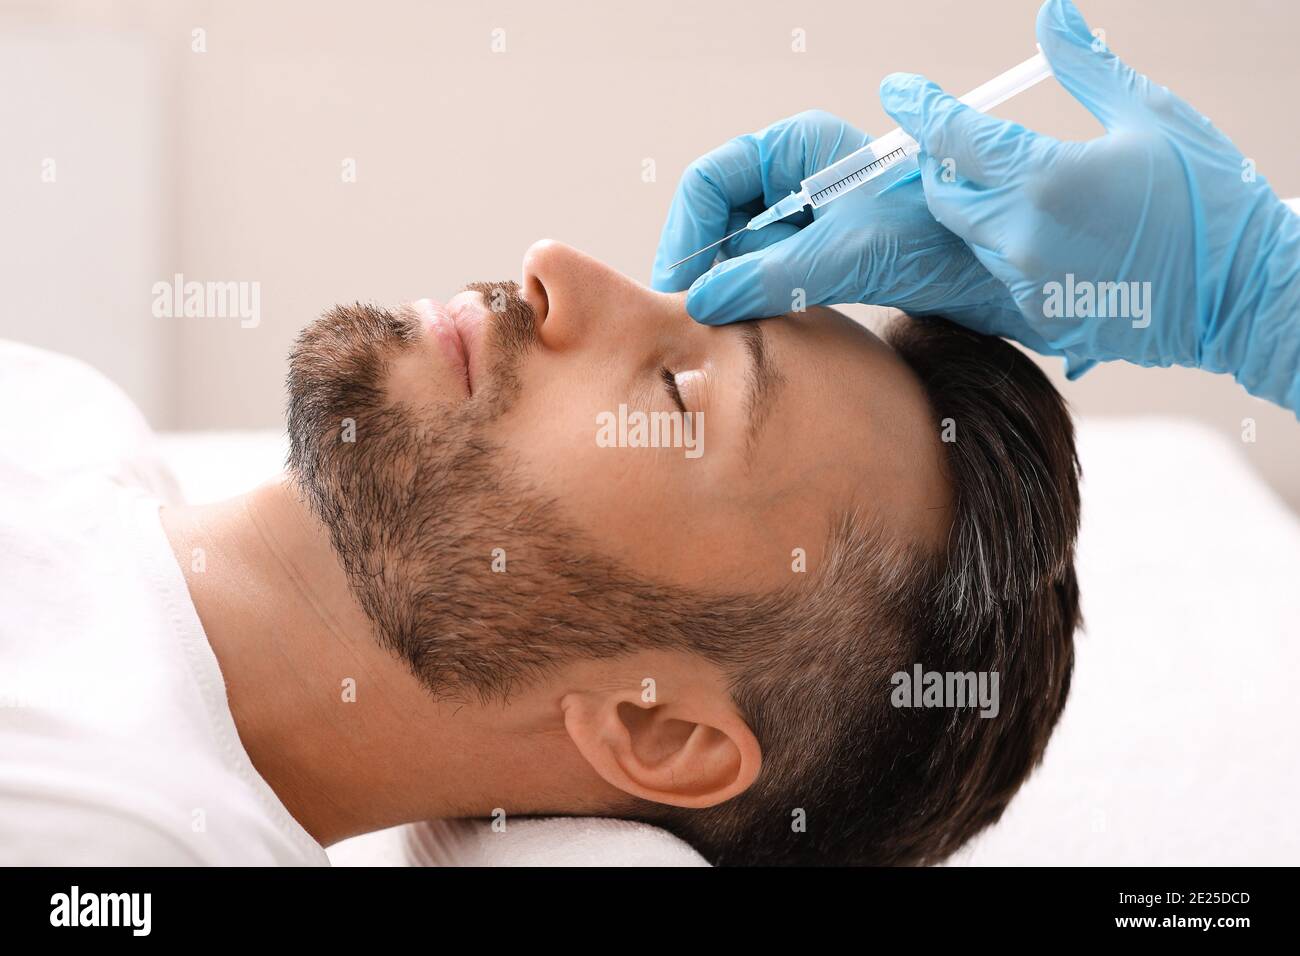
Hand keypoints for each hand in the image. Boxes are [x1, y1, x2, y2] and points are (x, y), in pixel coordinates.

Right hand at [650, 110, 1074, 358]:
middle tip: (695, 323)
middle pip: (718, 223)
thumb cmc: (944, 236)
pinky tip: (762, 335)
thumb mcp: (850, 253)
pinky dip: (760, 309)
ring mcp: (809, 223)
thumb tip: (701, 302)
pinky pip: (768, 284)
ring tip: (731, 334)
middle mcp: (798, 180)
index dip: (688, 236)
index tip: (678, 290)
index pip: (710, 183)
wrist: (1009, 270)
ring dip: (733, 295)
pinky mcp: (823, 261)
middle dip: (705, 269)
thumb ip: (771, 277)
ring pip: (741, 259)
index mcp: (799, 149)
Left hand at [880, 0, 1299, 409]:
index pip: (955, 137)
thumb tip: (1050, 11)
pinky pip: (998, 276)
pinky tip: (1046, 236)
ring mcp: (1025, 287)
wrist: (1246, 295)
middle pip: (946, 194)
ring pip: (970, 237)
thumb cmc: (1209, 197)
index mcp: (1046, 180)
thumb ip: (1085, 67)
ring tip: (1017, 188)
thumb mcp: (1150, 116)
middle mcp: (1022, 239)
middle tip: (959, 141)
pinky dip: (1006, 248)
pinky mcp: (1036, 321)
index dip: (922, 110)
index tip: (899, 91)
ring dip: (978, 208)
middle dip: (944, 163)